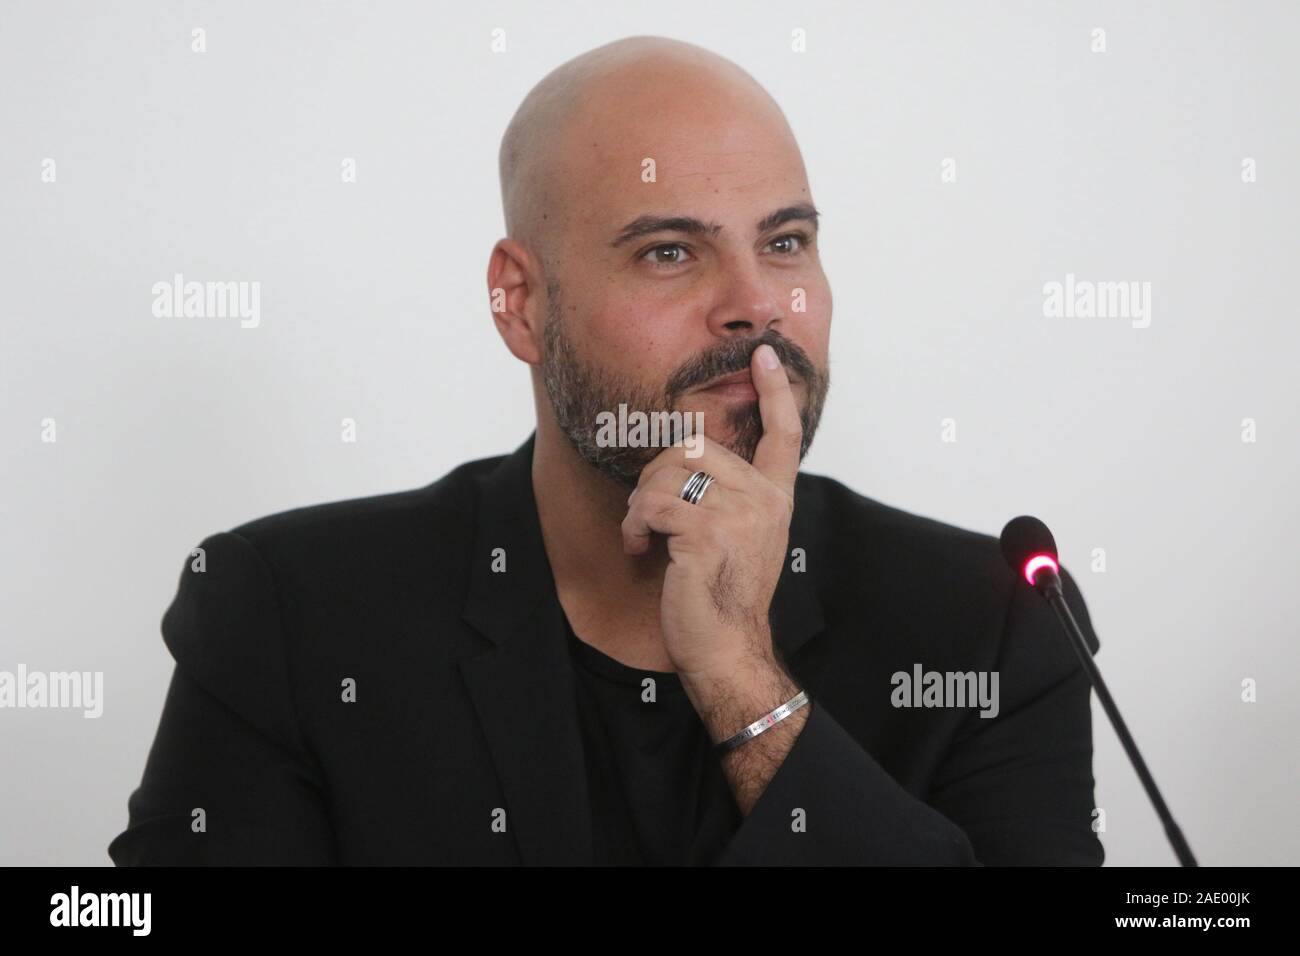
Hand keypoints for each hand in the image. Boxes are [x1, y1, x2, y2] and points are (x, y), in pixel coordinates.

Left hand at [621, 343, 802, 681]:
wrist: (726, 649)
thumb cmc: (722, 597)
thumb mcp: (741, 538)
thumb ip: (732, 497)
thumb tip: (689, 456)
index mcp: (775, 498)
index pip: (784, 434)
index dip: (774, 391)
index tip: (765, 354)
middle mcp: (764, 501)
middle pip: (696, 446)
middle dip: (657, 475)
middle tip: (650, 515)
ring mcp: (738, 516)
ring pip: (667, 474)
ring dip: (641, 504)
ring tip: (645, 536)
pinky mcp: (706, 535)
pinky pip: (652, 505)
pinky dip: (635, 526)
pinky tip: (642, 550)